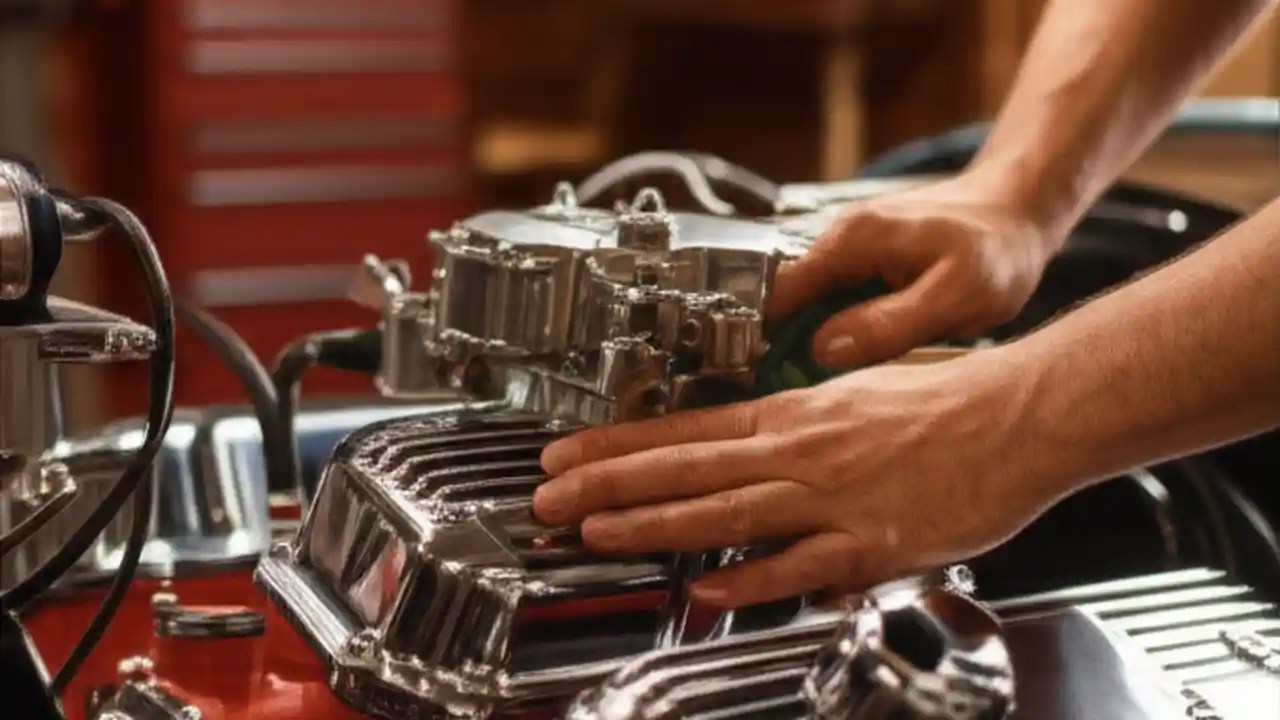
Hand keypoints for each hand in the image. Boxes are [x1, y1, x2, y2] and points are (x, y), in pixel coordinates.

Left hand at [532, 352, 1062, 608]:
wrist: (1021, 412)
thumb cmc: (946, 400)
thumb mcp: (854, 394)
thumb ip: (797, 426)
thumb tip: (750, 447)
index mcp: (795, 413)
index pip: (686, 429)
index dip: (618, 445)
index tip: (567, 455)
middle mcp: (801, 451)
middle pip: (686, 468)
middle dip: (609, 483)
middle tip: (548, 497)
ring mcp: (832, 497)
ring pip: (724, 512)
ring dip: (653, 524)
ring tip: (595, 531)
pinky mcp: (870, 542)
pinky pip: (799, 565)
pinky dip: (748, 578)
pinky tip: (703, 588)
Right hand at [771, 172, 1062, 367]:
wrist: (1021, 210)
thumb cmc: (999, 249)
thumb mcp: (955, 296)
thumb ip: (888, 325)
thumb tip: (823, 350)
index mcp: (852, 240)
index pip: (777, 294)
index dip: (766, 340)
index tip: (769, 384)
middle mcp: (841, 238)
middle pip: (789, 304)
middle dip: (793, 349)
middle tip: (813, 397)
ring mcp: (850, 249)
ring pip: (813, 307)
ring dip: (821, 343)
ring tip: (842, 383)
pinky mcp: (865, 262)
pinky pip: (837, 303)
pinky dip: (842, 331)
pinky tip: (866, 357)